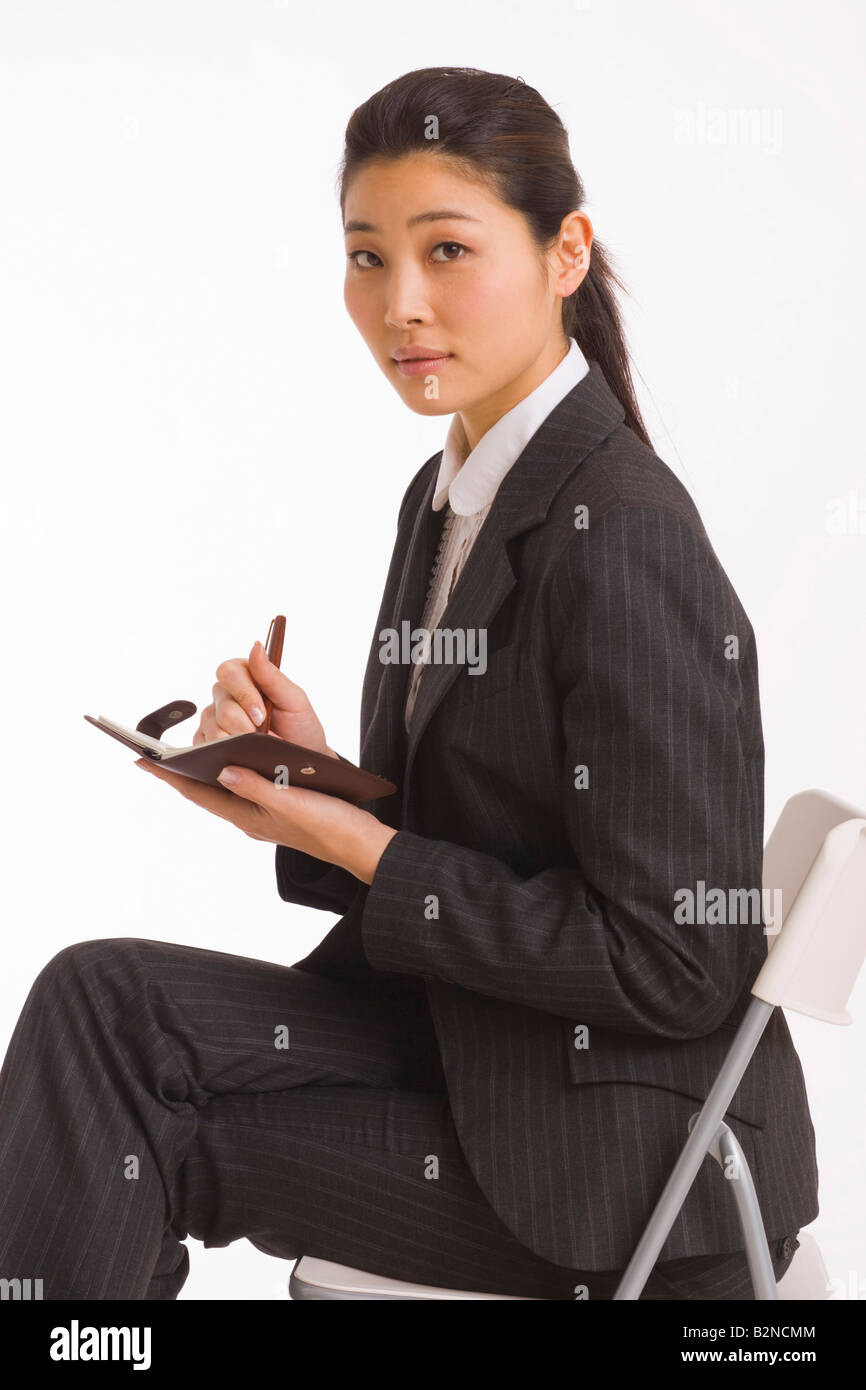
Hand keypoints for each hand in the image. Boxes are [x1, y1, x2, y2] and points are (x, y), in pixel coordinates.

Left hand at [134, 757, 396, 882]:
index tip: (141, 759)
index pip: (199, 792)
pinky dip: (236, 769)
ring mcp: (265, 813)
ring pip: (226, 787)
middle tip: (158, 752)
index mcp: (248, 815)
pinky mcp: (282, 807)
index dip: (169, 775)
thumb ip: (256, 786)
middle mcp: (251, 815)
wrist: (363, 846)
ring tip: (189, 751)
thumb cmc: (331, 827)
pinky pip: (248, 786)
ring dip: (208, 769)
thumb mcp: (292, 803)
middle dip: (182, 771)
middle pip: (207, 789)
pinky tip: (238, 758)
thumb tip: (222, 768)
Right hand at [195, 641, 338, 757]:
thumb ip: (273, 675)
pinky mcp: (205, 741)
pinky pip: (204, 746)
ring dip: (236, 742)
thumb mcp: (294, 700)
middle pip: (221, 706)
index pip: (228, 672)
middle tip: (262, 737)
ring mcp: (212, 718)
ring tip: (255, 749)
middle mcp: (224, 695)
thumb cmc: (299, 726)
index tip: (261, 715)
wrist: (300, 760)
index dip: (244, 694)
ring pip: (212, 729)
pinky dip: (222, 754)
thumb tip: (257, 646)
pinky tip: (239, 756)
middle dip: (244, 726)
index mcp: (244, 676)